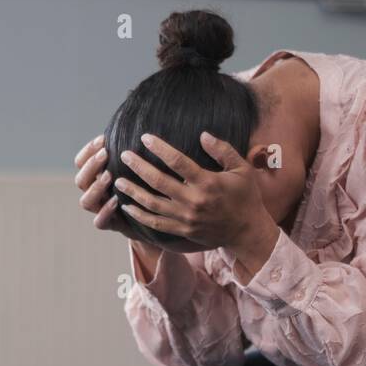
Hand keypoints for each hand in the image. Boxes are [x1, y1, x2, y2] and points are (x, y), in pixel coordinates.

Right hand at [74, 135, 149, 245]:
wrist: (151, 215)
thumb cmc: (143, 184)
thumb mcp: (135, 165)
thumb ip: (129, 151)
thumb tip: (135, 123)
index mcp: (95, 176)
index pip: (80, 162)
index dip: (88, 150)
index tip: (104, 139)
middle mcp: (93, 193)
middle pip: (80, 180)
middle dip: (92, 166)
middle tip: (106, 154)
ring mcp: (99, 210)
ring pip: (85, 201)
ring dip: (96, 187)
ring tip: (109, 176)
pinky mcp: (110, 225)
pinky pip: (99, 222)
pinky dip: (105, 211)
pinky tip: (116, 201)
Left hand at [113, 132, 277, 270]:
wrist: (247, 231)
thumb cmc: (245, 196)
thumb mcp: (242, 169)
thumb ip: (223, 150)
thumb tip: (203, 134)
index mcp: (207, 182)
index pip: (177, 162)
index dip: (159, 148)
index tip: (145, 137)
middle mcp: (193, 201)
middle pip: (158, 182)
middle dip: (139, 167)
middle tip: (124, 156)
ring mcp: (185, 218)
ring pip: (152, 204)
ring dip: (133, 192)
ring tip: (118, 181)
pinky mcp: (182, 230)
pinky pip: (155, 224)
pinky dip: (139, 215)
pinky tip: (127, 206)